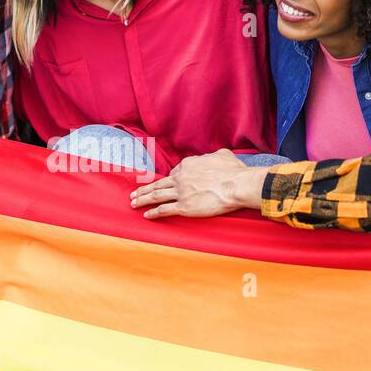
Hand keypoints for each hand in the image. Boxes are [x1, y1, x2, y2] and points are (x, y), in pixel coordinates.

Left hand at [129, 148, 263, 218]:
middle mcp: (180, 177)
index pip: (174, 173)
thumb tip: (216, 155)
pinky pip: (164, 210)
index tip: (165, 184)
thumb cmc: (234, 171)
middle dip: (145, 189)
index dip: (169, 179)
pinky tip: (146, 215)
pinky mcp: (184, 207)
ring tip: (133, 203)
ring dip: (143, 199)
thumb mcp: (223, 155)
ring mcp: (180, 192)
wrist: (236, 185)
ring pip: (156, 196)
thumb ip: (215, 155)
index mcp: (188, 165)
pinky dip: (154, 213)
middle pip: (158, 184)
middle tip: (134, 193)